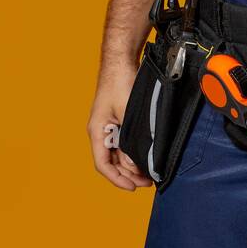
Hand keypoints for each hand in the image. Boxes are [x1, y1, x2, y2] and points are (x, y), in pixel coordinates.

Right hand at [87, 63, 152, 190]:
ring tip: (149, 172)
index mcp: (97, 131)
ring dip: (132, 164)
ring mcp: (109, 126)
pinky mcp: (118, 120)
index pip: (103, 164)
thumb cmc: (120, 82)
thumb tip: (135, 164)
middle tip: (148, 182)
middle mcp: (101, 131)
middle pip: (112, 162)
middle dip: (128, 174)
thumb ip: (130, 140)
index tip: (133, 187)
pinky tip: (145, 155)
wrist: (121, 60)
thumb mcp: (128, 113)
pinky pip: (124, 142)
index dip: (117, 179)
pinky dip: (133, 151)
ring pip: (119, 153)